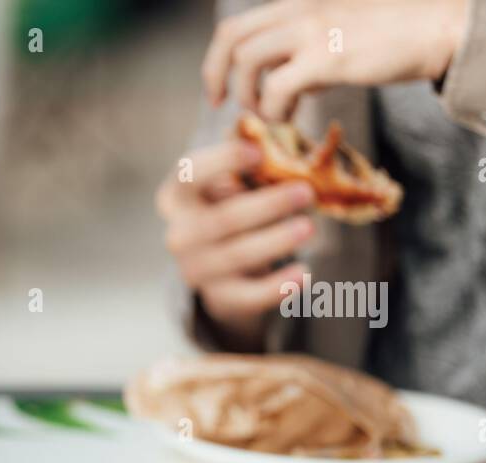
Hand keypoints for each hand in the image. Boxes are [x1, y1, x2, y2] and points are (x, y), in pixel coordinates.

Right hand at [156, 140, 314, 327]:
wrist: (219, 265)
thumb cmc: (231, 205)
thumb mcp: (232, 182)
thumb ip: (251, 164)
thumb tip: (284, 142)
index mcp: (176, 196)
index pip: (189, 174)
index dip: (222, 161)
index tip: (258, 152)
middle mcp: (178, 234)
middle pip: (221, 219)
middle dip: (266, 205)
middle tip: (306, 191)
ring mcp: (195, 268)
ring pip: (236, 256)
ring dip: (276, 241)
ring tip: (310, 227)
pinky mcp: (218, 297)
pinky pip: (247, 295)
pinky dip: (277, 287)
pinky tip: (305, 274)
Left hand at [203, 0, 468, 120]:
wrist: (442, 27)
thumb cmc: (396, 33)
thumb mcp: (340, 30)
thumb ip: (307, 49)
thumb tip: (288, 83)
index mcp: (299, 2)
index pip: (239, 24)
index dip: (218, 58)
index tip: (221, 87)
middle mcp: (300, 8)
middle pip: (231, 37)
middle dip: (215, 75)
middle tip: (224, 104)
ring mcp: (312, 28)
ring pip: (247, 61)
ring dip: (251, 95)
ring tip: (271, 112)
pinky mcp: (327, 55)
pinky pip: (277, 87)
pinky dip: (275, 109)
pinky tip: (292, 116)